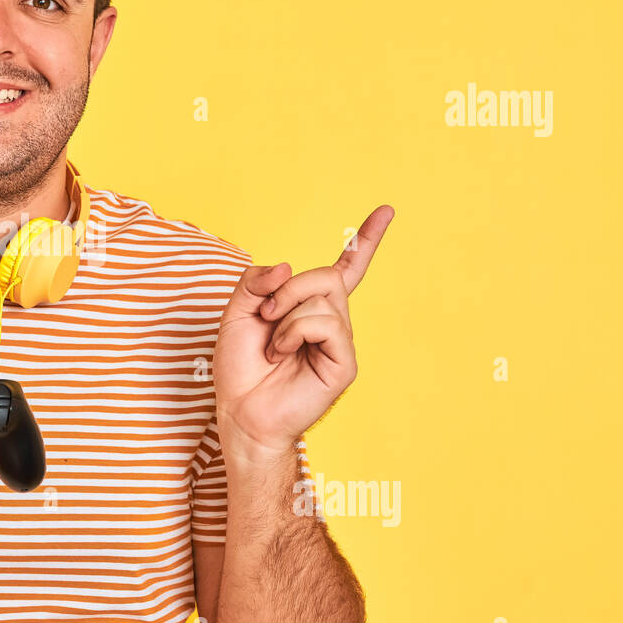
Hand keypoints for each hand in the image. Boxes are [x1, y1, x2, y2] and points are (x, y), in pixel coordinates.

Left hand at [213, 206, 393, 463]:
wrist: (240, 411)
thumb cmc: (239, 366)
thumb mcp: (236, 312)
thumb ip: (256, 281)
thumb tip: (287, 267)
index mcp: (309, 307)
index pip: (344, 268)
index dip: (364, 240)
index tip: (385, 211)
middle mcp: (331, 321)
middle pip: (326, 276)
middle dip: (288, 289)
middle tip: (265, 315)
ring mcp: (340, 342)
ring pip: (322, 299)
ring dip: (285, 316)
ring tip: (273, 346)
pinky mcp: (344, 363)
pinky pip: (325, 324)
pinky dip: (294, 332)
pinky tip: (283, 354)